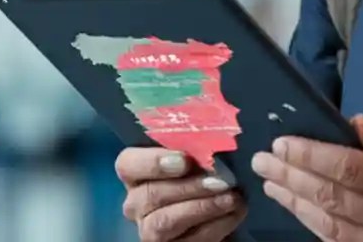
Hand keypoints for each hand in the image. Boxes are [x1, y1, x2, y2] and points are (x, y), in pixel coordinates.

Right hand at [115, 146, 246, 241]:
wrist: (219, 214)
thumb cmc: (206, 175)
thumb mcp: (199, 158)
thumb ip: (196, 147)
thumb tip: (215, 132)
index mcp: (137, 173)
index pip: (127, 163)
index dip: (152, 162)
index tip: (185, 160)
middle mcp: (136, 202)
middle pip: (150, 194)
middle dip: (189, 186)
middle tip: (220, 180)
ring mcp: (148, 229)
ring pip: (164, 221)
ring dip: (202, 207)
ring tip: (231, 198)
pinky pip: (188, 241)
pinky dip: (216, 226)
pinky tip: (235, 212)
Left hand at [251, 115, 362, 241]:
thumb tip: (353, 124)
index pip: (348, 169)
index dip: (309, 155)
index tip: (283, 143)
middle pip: (330, 197)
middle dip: (291, 176)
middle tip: (263, 161)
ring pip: (328, 226)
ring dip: (295, 203)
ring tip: (272, 184)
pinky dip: (316, 227)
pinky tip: (300, 210)